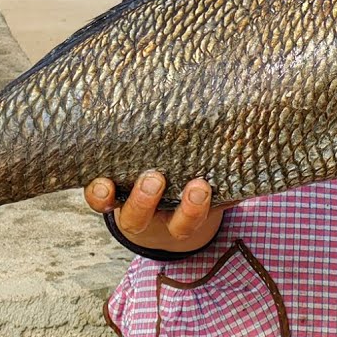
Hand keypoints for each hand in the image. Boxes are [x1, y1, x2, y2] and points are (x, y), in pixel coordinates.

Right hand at [84, 171, 224, 253]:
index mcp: (119, 202)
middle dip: (144, 201)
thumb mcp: (125, 173)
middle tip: (153, 179)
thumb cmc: (146, 184)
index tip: (105, 186)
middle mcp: (145, 218)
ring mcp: (175, 224)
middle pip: (138, 218)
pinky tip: (236, 191)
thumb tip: (108, 110)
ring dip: (190, 209)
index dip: (101, 195)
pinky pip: (213, 217)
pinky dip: (224, 205)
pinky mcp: (205, 222)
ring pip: (180, 225)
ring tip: (199, 187)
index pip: (102, 200)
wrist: (173, 217)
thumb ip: (121, 157)